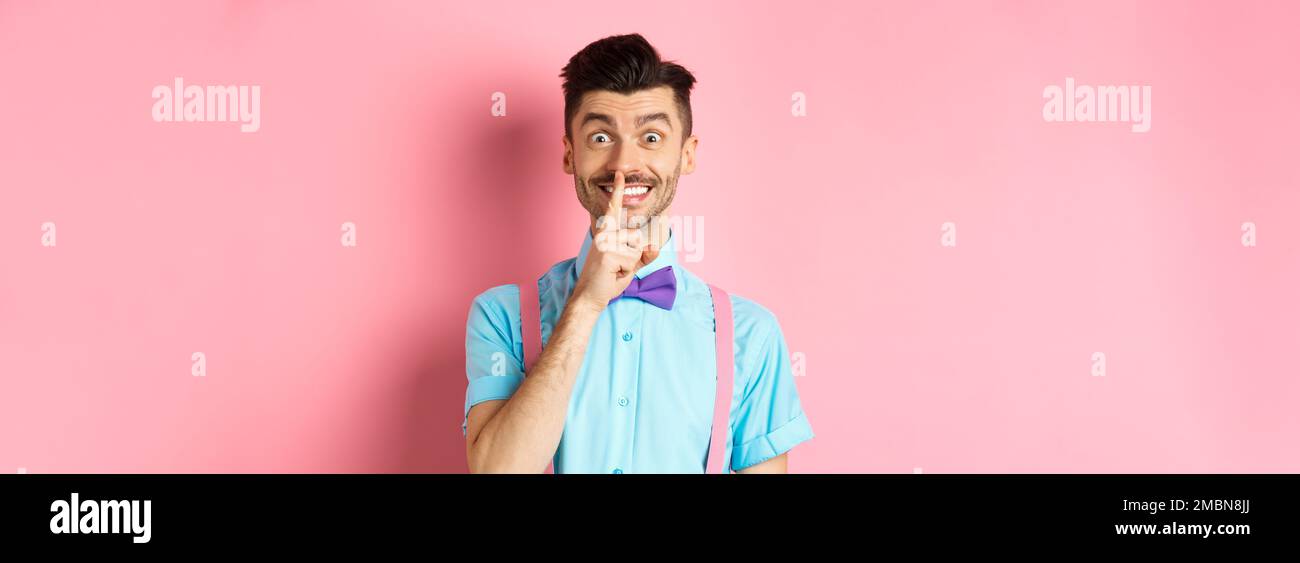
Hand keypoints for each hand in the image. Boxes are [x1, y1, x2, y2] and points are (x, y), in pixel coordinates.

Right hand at [571, 171, 657, 310]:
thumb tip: (654, 245)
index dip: (617, 191)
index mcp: (606, 232)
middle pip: (637, 236)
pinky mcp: (607, 253)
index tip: (620, 174)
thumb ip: (644, 255)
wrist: (590, 295)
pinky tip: (613, 274)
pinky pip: (632, 259)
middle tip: (617, 267)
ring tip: (615, 270)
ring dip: (631, 264)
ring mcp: (605, 242)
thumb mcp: (630, 264)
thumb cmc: (608, 279)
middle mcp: (604, 233)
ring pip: (637, 248)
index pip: (614, 209)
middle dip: (635, 255)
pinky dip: (627, 271)